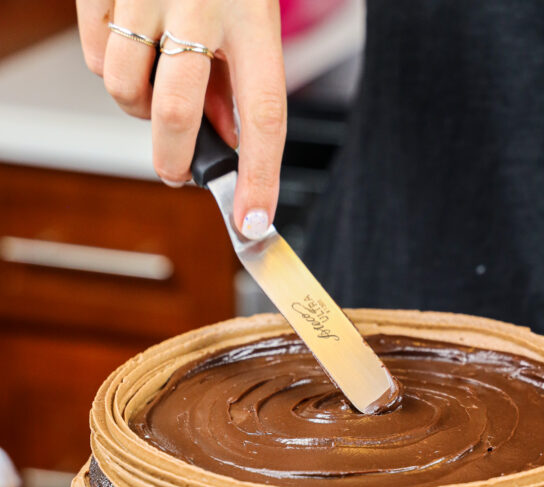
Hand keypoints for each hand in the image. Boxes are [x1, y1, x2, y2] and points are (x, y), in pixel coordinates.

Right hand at [76, 0, 285, 236]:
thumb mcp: (251, 21)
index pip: (263, 115)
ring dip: (136, 104)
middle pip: (176, 112)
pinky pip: (93, 55)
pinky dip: (108, 64)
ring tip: (154, 77)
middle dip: (172, 159)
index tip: (254, 222)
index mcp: (253, 18)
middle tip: (175, 171)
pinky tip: (130, 40)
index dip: (260, 176)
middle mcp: (200, 3)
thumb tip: (224, 143)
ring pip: (124, 88)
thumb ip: (237, 83)